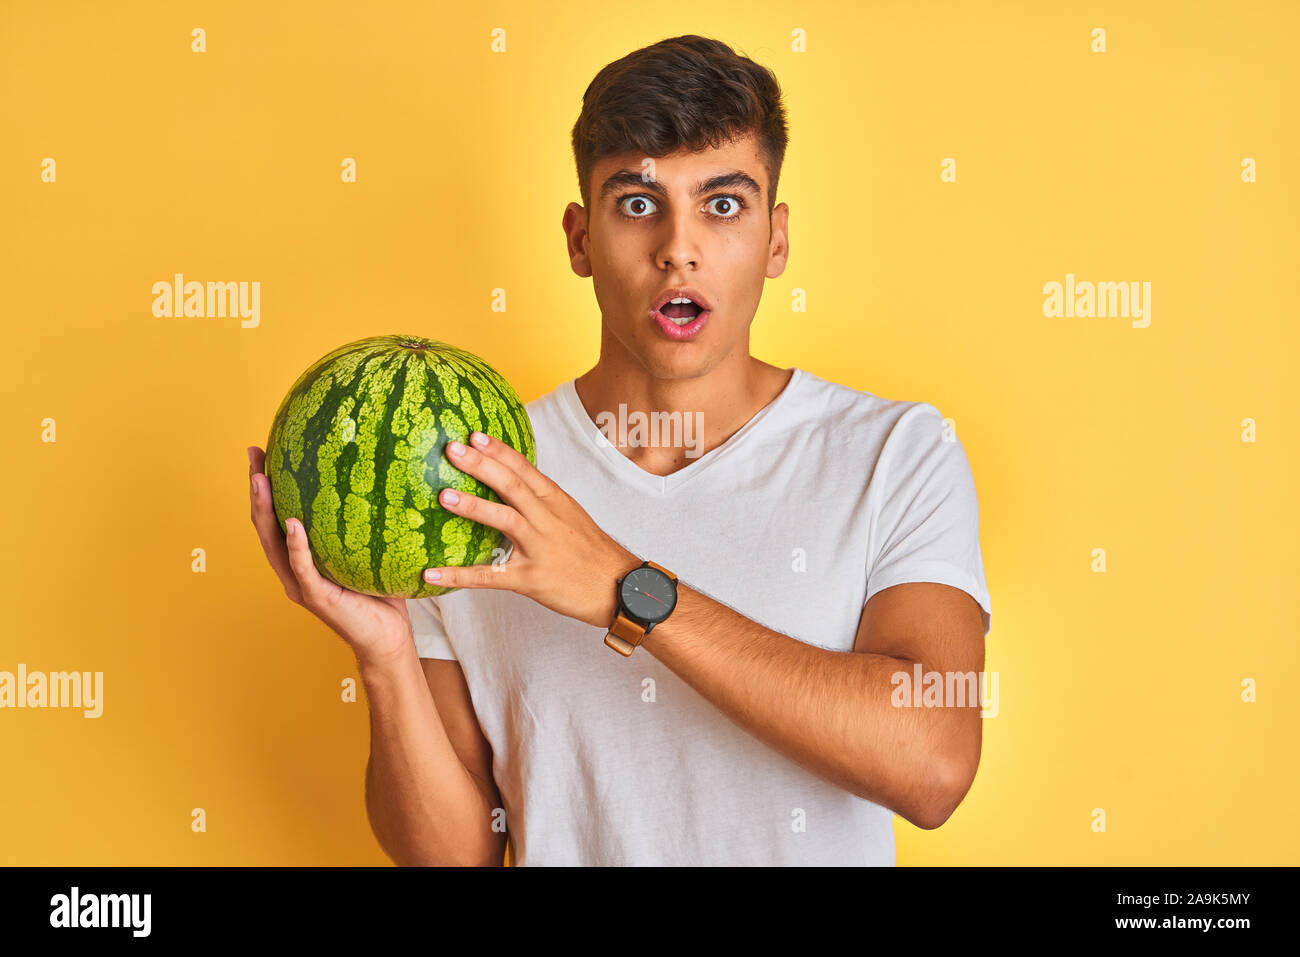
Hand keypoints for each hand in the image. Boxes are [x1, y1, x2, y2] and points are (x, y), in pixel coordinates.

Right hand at [248, 446, 412, 667]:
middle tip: (254, 455)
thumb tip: (383, 476)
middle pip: (265, 525)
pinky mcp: (317, 598)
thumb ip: (365, 523)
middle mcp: (294, 570)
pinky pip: (302, 568)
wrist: (388, 638)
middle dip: (257, 490)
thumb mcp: (371, 551)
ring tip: (261, 481)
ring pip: (274, 544)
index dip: (266, 486)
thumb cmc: (382, 593)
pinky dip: (295, 546)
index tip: (261, 451)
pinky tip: (292, 525)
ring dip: (266, 511)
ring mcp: (302, 584)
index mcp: (302, 558)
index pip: (277, 516)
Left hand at [423, 431, 640, 627]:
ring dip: (472, 506)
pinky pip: (490, 575)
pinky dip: (459, 574)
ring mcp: (539, 548)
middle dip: (481, 465)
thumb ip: (541, 500)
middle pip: (511, 485)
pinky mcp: (531, 579)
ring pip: (503, 520)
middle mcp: (546, 519)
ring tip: (442, 495)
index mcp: (554, 500)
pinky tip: (431, 573)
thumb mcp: (570, 515)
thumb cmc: (591, 551)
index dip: (499, 450)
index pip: (524, 468)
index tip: (474, 435)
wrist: (618, 586)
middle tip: (452, 450)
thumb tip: (508, 483)